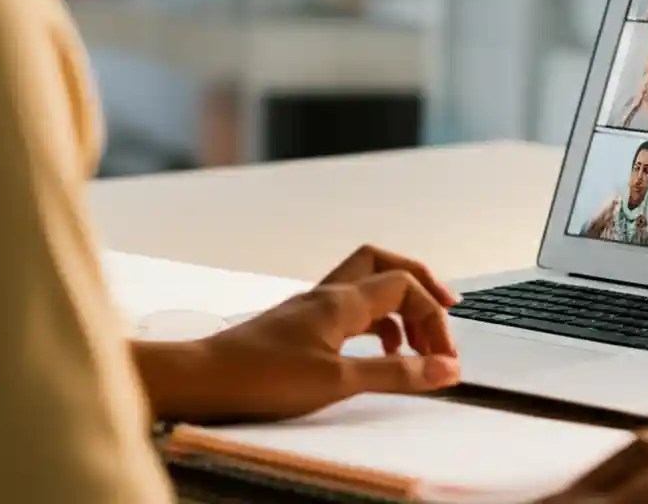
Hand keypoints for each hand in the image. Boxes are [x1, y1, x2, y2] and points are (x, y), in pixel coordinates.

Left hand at [168, 264, 459, 422]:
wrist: (200, 379)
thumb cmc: (260, 378)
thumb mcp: (337, 382)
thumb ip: (395, 374)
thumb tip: (445, 369)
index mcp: (341, 301)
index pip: (405, 287)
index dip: (434, 317)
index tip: (446, 358)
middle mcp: (327, 295)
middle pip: (385, 263)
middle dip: (421, 282)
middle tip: (447, 310)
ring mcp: (310, 308)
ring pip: (365, 284)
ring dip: (397, 305)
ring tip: (413, 344)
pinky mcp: (297, 326)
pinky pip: (347, 308)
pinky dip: (372, 323)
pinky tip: (375, 351)